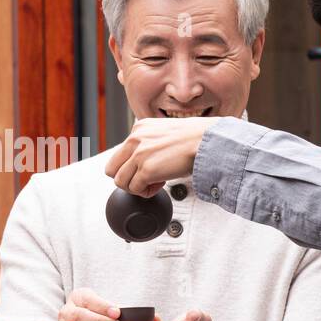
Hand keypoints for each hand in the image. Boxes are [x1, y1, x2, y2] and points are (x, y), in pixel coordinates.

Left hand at [104, 117, 218, 196]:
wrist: (209, 141)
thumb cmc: (195, 139)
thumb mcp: (165, 133)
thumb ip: (149, 143)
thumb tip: (141, 162)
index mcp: (139, 128)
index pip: (119, 154)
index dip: (131, 166)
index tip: (146, 169)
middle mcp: (135, 139)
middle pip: (112, 169)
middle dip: (127, 178)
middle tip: (143, 180)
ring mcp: (140, 154)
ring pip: (120, 182)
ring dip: (136, 187)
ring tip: (153, 183)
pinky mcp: (147, 170)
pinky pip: (135, 189)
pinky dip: (146, 192)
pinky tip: (159, 185)